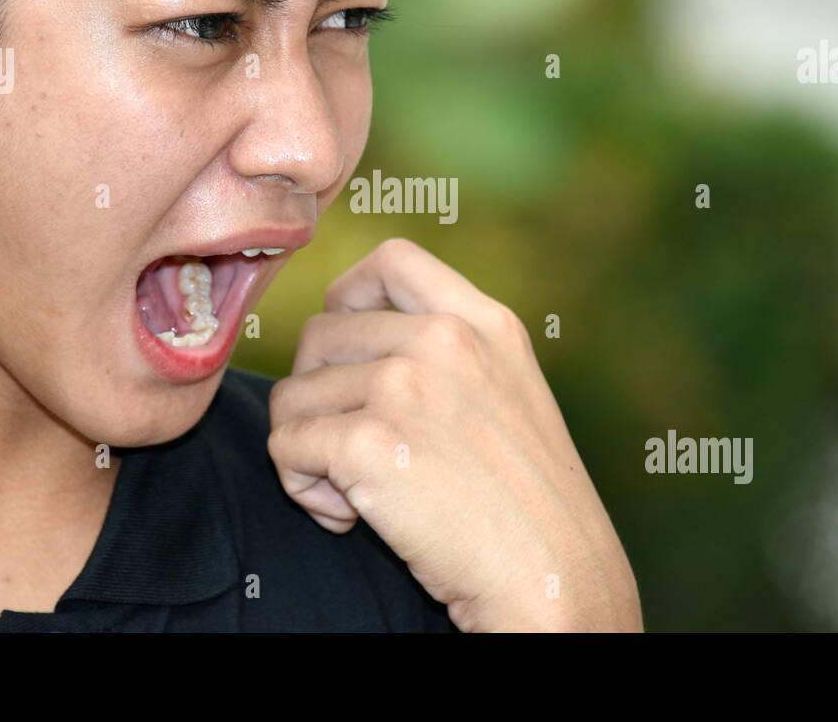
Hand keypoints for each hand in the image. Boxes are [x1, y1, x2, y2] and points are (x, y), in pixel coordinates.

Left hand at [267, 238, 642, 631]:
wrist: (553, 579)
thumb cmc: (530, 506)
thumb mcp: (511, 393)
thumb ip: (450, 352)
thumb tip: (352, 333)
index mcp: (486, 322)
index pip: (392, 259)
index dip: (347, 295)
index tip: (345, 344)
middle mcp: (445, 340)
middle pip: (321, 332)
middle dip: (320, 392)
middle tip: (354, 449)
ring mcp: (405, 386)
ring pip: (293, 394)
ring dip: (309, 447)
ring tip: (356, 491)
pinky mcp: (369, 442)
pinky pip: (285, 445)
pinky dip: (301, 486)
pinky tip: (349, 517)